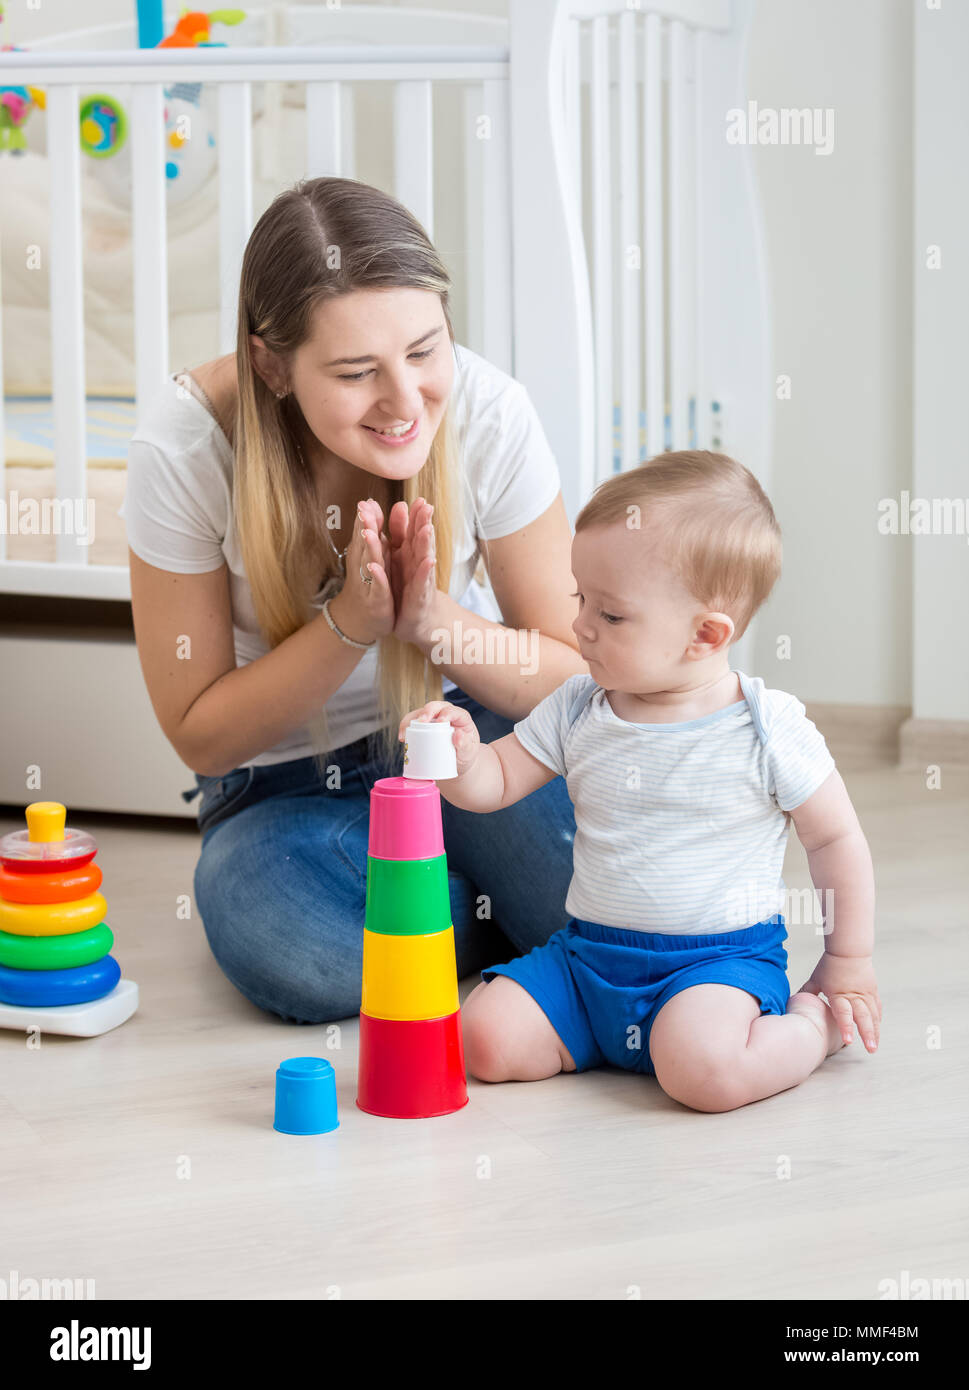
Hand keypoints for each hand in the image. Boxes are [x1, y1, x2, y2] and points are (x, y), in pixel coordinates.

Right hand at [327, 499, 393, 644]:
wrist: (360, 620)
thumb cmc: (367, 582)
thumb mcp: (372, 553)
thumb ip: (373, 529)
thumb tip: (369, 503)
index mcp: (365, 553)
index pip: (364, 531)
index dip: (364, 517)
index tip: (365, 502)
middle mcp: (363, 565)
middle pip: (365, 543)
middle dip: (365, 526)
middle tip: (363, 509)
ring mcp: (369, 582)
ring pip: (369, 562)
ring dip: (369, 547)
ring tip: (368, 532)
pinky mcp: (377, 599)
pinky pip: (377, 587)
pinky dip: (376, 577)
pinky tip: (375, 567)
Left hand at [388, 497, 438, 645]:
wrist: (419, 621)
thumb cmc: (409, 587)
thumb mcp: (402, 558)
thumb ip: (401, 533)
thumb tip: (401, 506)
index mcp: (411, 554)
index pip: (414, 531)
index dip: (417, 516)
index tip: (420, 499)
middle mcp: (419, 564)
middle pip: (422, 541)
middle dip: (424, 523)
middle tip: (427, 507)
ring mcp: (422, 580)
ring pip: (424, 558)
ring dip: (426, 543)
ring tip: (426, 528)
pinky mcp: (420, 597)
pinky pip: (422, 583)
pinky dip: (424, 573)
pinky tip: (428, 562)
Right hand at [397, 700, 480, 776]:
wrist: (458, 761)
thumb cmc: (466, 753)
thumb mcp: (469, 752)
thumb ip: (466, 744)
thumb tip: (458, 735)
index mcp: (461, 717)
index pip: (453, 710)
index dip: (446, 713)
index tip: (440, 722)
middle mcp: (447, 713)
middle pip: (436, 706)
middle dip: (427, 712)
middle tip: (421, 722)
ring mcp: (434, 718)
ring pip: (421, 712)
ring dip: (411, 719)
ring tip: (405, 733)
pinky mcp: (424, 725)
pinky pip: (413, 721)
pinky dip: (405, 727)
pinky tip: (402, 737)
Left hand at [798, 954, 881, 1051]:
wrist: (848, 950)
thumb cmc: (830, 964)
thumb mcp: (816, 979)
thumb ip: (807, 992)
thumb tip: (795, 1002)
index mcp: (839, 993)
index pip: (843, 1012)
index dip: (846, 1026)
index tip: (848, 1040)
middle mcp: (854, 995)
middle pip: (863, 1017)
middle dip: (867, 1034)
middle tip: (870, 1049)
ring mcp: (865, 994)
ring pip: (873, 1015)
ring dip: (874, 1031)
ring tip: (874, 1046)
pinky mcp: (872, 991)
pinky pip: (876, 1008)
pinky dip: (877, 1020)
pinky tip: (876, 1029)